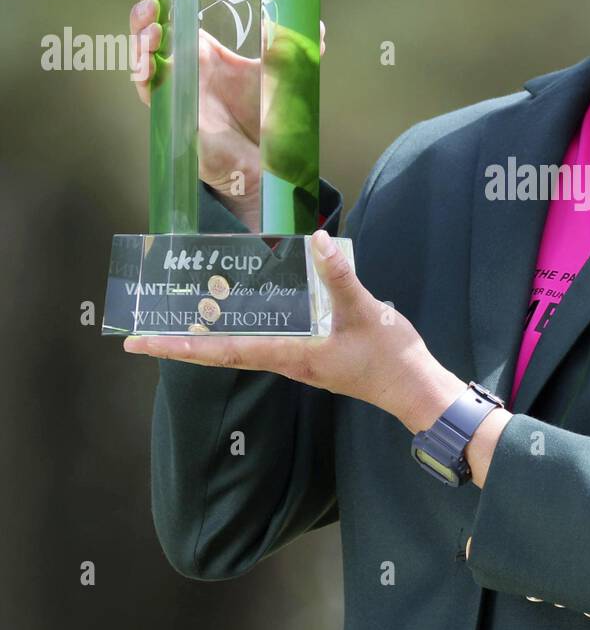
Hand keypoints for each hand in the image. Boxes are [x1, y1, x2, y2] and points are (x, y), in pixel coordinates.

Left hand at [121, 229, 465, 429]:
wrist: (413, 388)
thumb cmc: (388, 357)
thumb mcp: (366, 312)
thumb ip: (340, 277)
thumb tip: (317, 241)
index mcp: (290, 353)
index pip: (226, 351)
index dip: (182, 345)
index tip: (143, 343)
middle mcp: (285, 360)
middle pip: (221, 354)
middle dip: (179, 345)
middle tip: (136, 340)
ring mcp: (296, 359)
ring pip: (239, 349)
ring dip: (205, 340)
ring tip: (173, 325)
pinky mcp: (309, 355)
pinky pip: (261, 343)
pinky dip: (236, 333)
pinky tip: (234, 320)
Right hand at [129, 0, 326, 223]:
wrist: (268, 163)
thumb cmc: (268, 120)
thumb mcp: (283, 77)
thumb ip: (296, 50)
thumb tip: (319, 26)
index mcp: (204, 53)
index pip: (172, 18)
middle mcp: (184, 69)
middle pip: (149, 33)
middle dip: (144, 14)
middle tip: (153, 1)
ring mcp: (176, 92)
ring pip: (142, 59)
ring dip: (141, 40)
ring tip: (155, 29)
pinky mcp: (175, 116)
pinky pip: (150, 92)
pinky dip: (145, 75)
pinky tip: (150, 62)